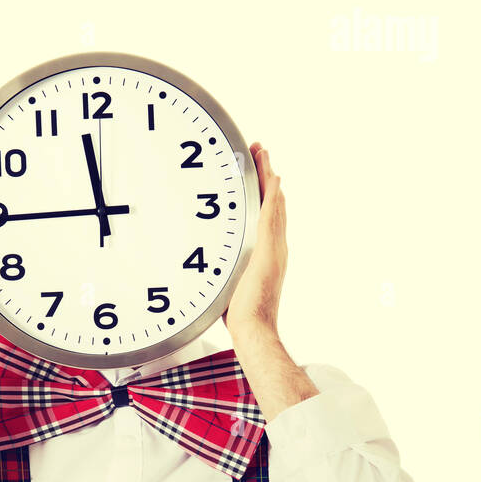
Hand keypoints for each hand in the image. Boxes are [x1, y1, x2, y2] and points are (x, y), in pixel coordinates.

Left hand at [223, 143, 286, 343]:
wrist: (252, 327)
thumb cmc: (239, 315)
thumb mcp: (228, 285)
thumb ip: (222, 269)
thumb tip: (205, 267)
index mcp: (266, 254)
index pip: (267, 216)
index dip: (264, 194)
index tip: (258, 176)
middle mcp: (274, 247)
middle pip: (273, 204)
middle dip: (266, 177)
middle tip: (261, 154)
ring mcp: (273, 248)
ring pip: (274, 204)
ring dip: (268, 178)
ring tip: (264, 155)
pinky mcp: (267, 250)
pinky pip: (272, 215)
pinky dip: (272, 195)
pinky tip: (271, 177)